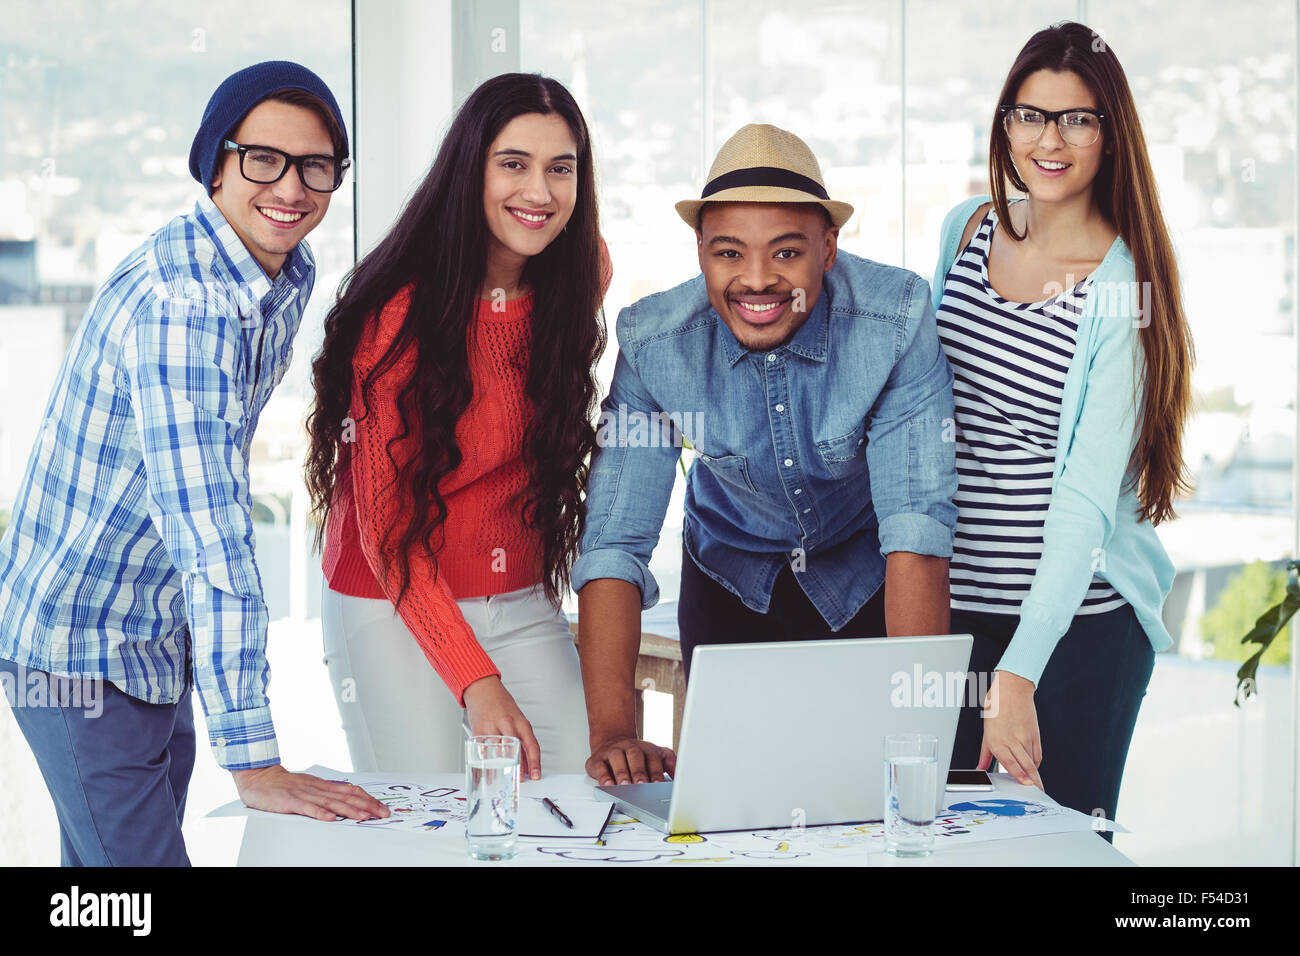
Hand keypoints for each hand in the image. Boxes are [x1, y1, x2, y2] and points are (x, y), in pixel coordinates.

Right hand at [231, 765, 389, 820]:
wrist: (259, 776)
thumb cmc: (284, 784)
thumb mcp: (309, 786)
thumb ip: (327, 793)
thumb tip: (349, 797)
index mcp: (323, 786)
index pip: (350, 792)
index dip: (368, 799)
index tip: (381, 807)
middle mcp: (317, 788)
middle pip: (346, 797)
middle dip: (367, 805)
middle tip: (382, 813)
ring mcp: (304, 794)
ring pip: (331, 802)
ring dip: (349, 810)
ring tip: (364, 817)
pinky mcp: (290, 801)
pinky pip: (306, 808)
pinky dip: (319, 813)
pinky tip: (330, 818)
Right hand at [463, 675, 542, 780]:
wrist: (482, 688)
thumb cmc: (501, 703)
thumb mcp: (516, 718)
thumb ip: (520, 738)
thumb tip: (525, 762)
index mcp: (521, 721)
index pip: (531, 745)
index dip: (535, 762)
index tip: (536, 775)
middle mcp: (508, 723)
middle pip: (516, 749)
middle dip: (519, 767)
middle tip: (520, 779)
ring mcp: (492, 726)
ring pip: (499, 751)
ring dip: (501, 767)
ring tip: (502, 778)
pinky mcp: (478, 729)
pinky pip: (483, 749)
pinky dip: (485, 761)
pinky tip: (486, 769)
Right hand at [586, 733, 675, 785]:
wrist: (611, 740)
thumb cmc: (637, 754)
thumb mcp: (657, 756)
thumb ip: (671, 765)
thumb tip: (684, 779)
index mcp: (647, 749)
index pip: (653, 759)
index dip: (656, 772)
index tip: (658, 785)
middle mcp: (630, 747)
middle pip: (635, 756)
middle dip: (639, 771)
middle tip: (641, 785)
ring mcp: (613, 751)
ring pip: (617, 758)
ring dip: (622, 773)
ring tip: (625, 785)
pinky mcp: (597, 759)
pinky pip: (600, 767)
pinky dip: (604, 776)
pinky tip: (608, 784)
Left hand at [976, 669, 1043, 789]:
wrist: (1012, 688)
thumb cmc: (996, 705)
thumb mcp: (986, 730)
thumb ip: (985, 753)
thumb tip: (980, 768)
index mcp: (997, 740)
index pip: (1010, 762)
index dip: (1019, 775)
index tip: (1025, 785)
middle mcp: (1012, 740)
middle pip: (1026, 765)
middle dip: (1032, 781)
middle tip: (1037, 792)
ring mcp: (1025, 737)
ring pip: (1033, 761)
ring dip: (1035, 774)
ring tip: (1038, 785)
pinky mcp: (1035, 734)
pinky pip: (1037, 753)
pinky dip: (1036, 762)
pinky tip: (1034, 768)